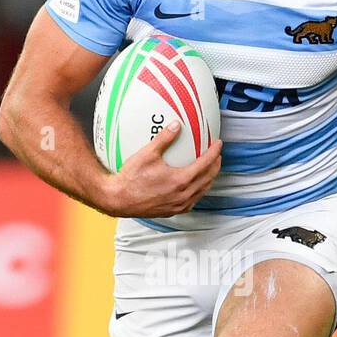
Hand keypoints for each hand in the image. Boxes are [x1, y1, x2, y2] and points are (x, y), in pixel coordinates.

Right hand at [103, 120, 222, 217]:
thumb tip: (176, 125)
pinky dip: (198, 191)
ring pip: (202, 191)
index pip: (205, 164)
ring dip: (209, 179)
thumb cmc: (130, 178)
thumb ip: (164, 138)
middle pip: (208, 179)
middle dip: (216, 165)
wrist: (118, 200)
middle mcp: (183, 195)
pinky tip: (194, 185)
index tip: (218, 144)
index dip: (214, 152)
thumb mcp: (147, 154)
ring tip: (209, 169)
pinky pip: (192, 201)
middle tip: (217, 155)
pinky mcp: (173, 211)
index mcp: (180, 181)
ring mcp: (179, 205)